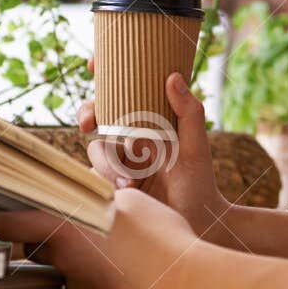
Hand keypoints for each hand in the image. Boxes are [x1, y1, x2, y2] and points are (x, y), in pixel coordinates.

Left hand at [0, 187, 199, 288]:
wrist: (185, 284)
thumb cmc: (161, 236)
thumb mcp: (128, 200)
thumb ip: (96, 197)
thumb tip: (85, 193)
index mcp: (62, 225)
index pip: (4, 223)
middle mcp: (62, 257)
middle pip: (34, 244)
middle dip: (43, 234)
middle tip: (67, 221)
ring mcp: (76, 283)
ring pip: (59, 263)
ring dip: (69, 253)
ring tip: (103, 242)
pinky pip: (81, 282)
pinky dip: (92, 272)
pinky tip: (119, 264)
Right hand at [78, 60, 225, 238]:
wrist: (196, 225)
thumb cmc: (200, 184)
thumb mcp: (197, 147)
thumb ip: (189, 113)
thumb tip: (173, 76)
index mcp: (150, 121)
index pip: (123, 92)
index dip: (104, 74)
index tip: (93, 63)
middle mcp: (130, 138)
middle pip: (97, 116)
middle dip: (87, 114)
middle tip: (89, 122)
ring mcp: (118, 162)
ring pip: (96, 150)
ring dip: (108, 164)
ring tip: (130, 182)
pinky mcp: (110, 186)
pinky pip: (94, 177)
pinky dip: (106, 182)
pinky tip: (125, 193)